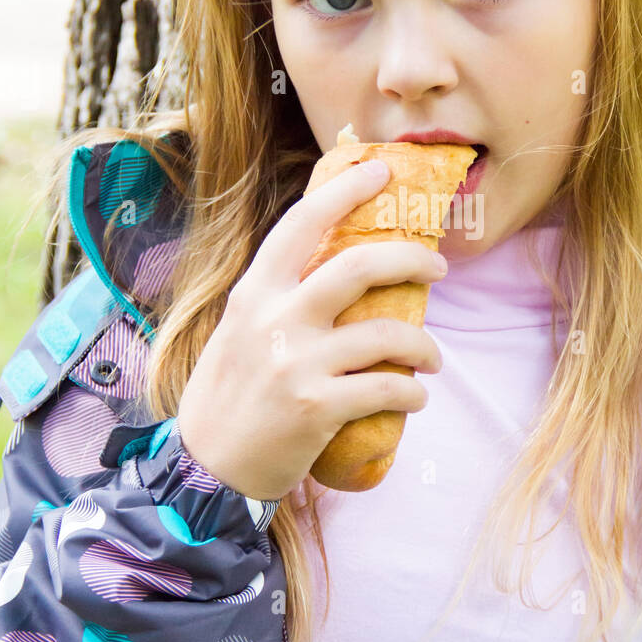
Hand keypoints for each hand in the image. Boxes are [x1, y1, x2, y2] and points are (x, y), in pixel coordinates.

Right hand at [176, 160, 446, 500]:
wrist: (204, 471)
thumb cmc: (227, 399)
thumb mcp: (238, 332)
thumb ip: (277, 300)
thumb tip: (333, 266)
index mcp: (254, 294)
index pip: (301, 224)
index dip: (345, 190)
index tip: (382, 171)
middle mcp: (274, 319)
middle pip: (360, 266)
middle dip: (412, 259)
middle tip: (437, 268)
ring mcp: (297, 363)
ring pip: (388, 333)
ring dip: (425, 346)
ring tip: (432, 359)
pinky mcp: (318, 407)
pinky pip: (388, 388)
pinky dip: (413, 393)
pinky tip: (415, 398)